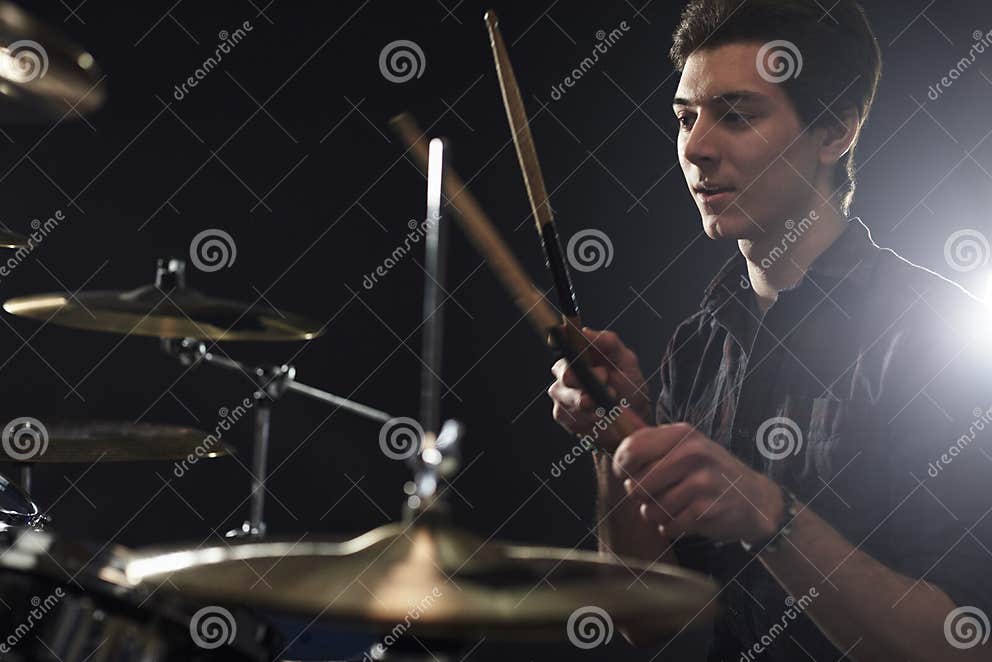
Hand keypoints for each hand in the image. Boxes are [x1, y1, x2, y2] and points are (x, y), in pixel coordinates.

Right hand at [548, 327, 650, 449]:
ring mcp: (560, 392)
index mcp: (578, 353)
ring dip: (593, 402)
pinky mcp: (562, 414)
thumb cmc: (628, 385)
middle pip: (566, 373)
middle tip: (607, 384)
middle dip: (589, 381)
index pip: (560, 342)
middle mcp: (564, 370)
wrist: (632, 416)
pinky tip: (600, 416)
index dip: (564, 343)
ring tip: (608, 403)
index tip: (581, 351)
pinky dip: (590, 417)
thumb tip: (585, 331)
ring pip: (570, 397)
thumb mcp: (626, 360)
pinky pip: (572, 415)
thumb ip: (608, 342)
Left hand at [613, 423, 784, 542]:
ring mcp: (702, 481)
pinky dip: (671, 527)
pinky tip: (685, 518)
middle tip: (655, 494)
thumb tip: (609, 428)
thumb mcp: (686, 446)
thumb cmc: (710, 472)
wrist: (755, 499)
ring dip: (656, 513)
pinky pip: (668, 525)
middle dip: (640, 495)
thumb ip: (651, 443)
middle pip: (636, 484)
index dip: (621, 466)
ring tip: (674, 506)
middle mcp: (692, 453)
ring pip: (651, 508)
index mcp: (682, 434)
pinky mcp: (707, 509)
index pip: (632, 448)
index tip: (626, 474)